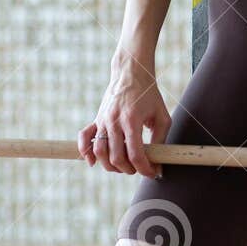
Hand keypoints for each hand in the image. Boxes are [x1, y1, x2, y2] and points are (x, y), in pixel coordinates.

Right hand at [79, 55, 170, 178]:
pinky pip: (84, 138)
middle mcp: (114, 122)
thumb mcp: (162, 116)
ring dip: (111, 166)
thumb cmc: (149, 95)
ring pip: (100, 152)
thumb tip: (158, 161)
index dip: (145, 169)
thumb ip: (160, 139)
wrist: (131, 73)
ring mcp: (103, 121)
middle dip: (129, 169)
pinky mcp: (96, 119)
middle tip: (138, 168)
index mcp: (132, 120)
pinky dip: (85, 152)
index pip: (136, 155)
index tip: (152, 173)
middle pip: (116, 158)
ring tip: (123, 166)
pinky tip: (93, 162)